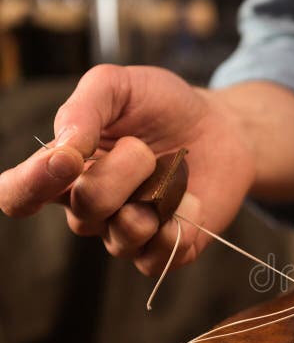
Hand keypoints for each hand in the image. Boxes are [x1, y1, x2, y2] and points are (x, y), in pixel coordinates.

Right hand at [0, 64, 254, 275]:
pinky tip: (192, 201)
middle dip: (122, 174)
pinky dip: (184, 224)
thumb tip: (63, 146)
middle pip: (83, 212)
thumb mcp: (120, 86)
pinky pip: (161, 257)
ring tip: (171, 175)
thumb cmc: (164, 107)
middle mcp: (88, 208)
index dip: (30, 185)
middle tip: (146, 149)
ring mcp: (125, 233)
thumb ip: (84, 107)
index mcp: (64, 169)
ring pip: (123, 237)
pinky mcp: (164, 251)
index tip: (67, 160)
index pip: (18, 195)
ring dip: (155, 199)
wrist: (223, 128)